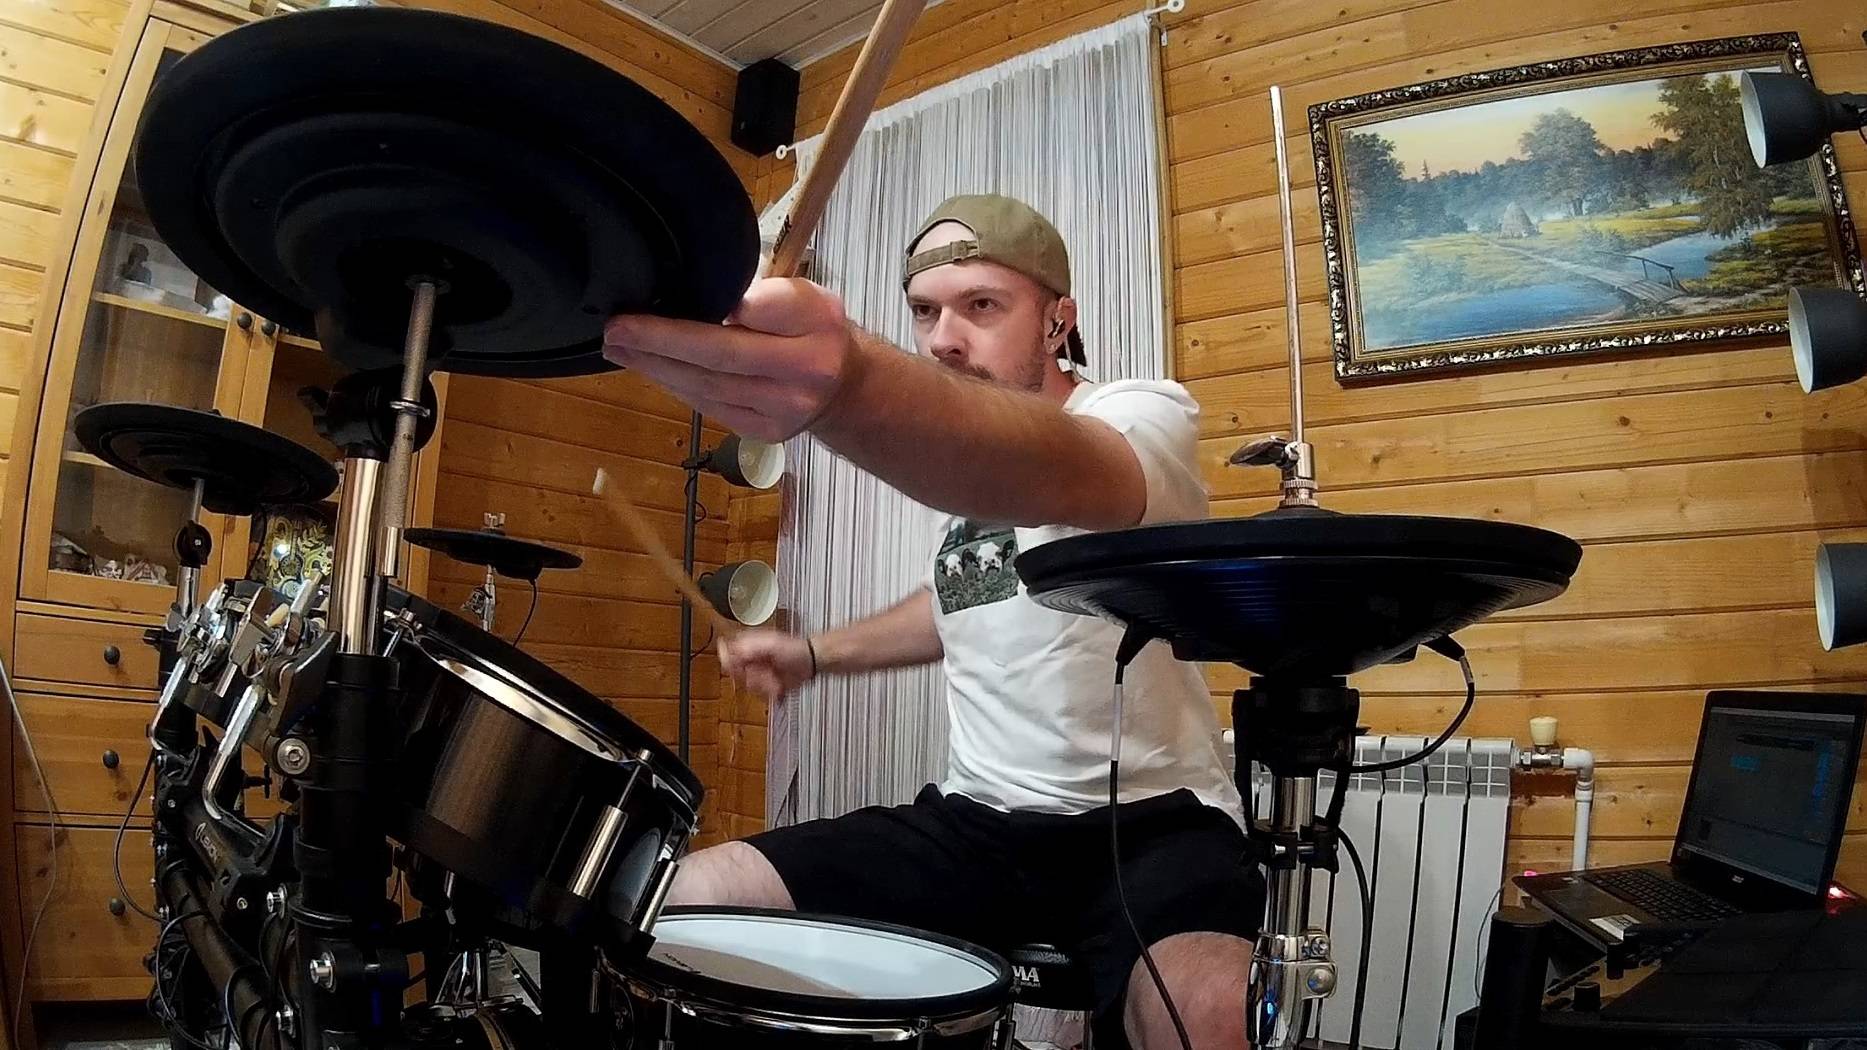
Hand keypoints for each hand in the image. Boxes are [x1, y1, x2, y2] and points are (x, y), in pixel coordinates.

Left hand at [602, 278, 860, 442]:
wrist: (844, 389)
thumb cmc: (815, 329)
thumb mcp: (805, 294)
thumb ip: (765, 293)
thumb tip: (705, 294)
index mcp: (816, 324)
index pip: (757, 311)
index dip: (712, 307)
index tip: (665, 300)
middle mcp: (803, 370)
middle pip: (721, 354)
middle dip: (661, 341)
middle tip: (616, 329)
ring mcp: (781, 407)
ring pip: (707, 385)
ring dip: (656, 366)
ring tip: (619, 348)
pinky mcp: (762, 431)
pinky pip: (707, 405)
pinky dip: (673, 385)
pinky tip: (648, 369)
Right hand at [719, 629, 816, 703]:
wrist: (812, 663)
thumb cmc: (795, 649)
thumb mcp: (771, 644)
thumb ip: (749, 648)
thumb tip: (728, 650)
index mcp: (748, 645)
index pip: (727, 654)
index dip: (732, 663)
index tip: (743, 667)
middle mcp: (751, 659)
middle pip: (737, 674)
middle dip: (753, 677)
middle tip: (766, 672)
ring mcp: (758, 672)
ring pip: (749, 686)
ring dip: (764, 685)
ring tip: (776, 678)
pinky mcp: (766, 684)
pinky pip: (760, 693)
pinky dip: (770, 692)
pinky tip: (779, 685)